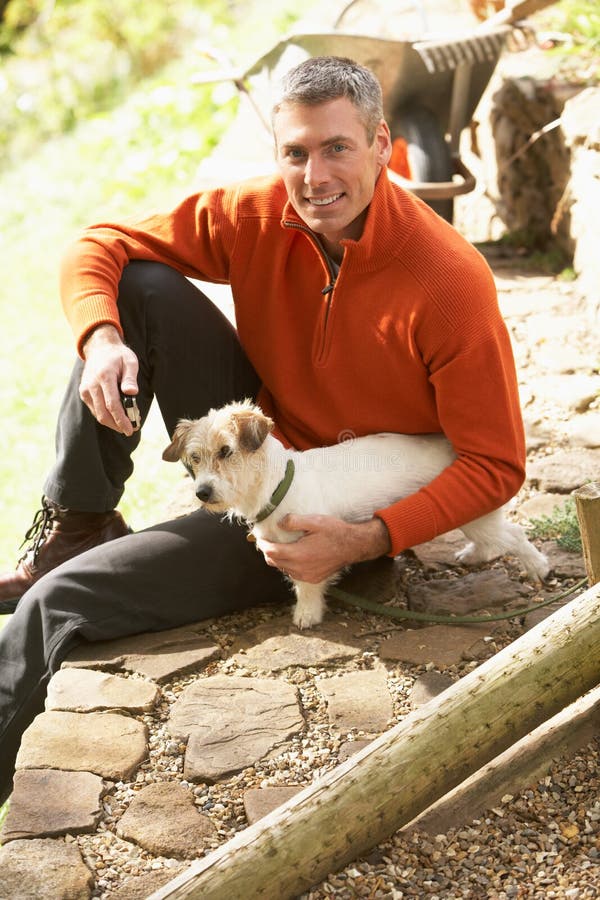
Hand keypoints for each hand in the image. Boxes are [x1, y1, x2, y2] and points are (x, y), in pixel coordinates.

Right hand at [79, 324, 139, 434]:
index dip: (121, 419)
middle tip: (131, 429)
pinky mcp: (83, 393)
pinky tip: (117, 415)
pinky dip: (106, 415)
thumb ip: (131, 377)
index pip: (112, 404)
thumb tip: (131, 393)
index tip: (130, 429)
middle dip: (118, 425)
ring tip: (127, 422)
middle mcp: (91, 385)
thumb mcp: (130, 361)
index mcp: (104, 377)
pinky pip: (95, 409)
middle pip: (103, 413)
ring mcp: (85, 389)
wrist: (100, 348)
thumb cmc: (118, 356)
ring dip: (112, 422)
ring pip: (98, 414)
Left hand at [255, 514, 390, 583]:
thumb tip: (280, 523)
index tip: (259, 537)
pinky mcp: (313, 578)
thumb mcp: (314, 521)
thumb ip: (294, 521)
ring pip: (283, 569)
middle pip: (274, 562)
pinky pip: (294, 573)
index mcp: (298, 554)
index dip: (263, 544)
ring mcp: (307, 576)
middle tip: (268, 540)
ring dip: (279, 558)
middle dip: (268, 551)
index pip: (271, 552)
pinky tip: (295, 555)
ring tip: (282, 546)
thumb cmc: (335, 532)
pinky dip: (290, 565)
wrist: (354, 546)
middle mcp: (300, 569)